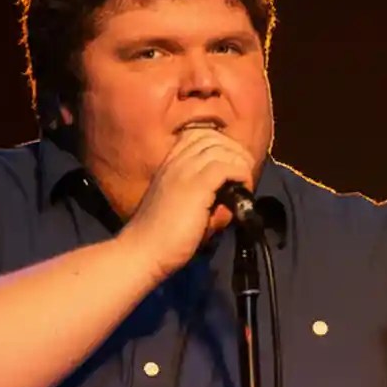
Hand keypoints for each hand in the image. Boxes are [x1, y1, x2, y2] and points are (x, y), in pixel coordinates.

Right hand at [118, 128, 256, 281]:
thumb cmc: (159, 238)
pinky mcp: (196, 186)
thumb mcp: (180, 207)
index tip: (230, 166)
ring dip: (240, 163)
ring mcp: (184, 171)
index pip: (198, 134)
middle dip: (234, 151)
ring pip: (223, 148)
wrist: (142, 252)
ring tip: (244, 184)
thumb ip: (202, 196)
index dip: (220, 145)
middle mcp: (176, 162)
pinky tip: (241, 192)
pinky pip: (228, 166)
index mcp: (168, 164)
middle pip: (213, 137)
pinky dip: (241, 175)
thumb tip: (230, 197)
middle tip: (243, 174)